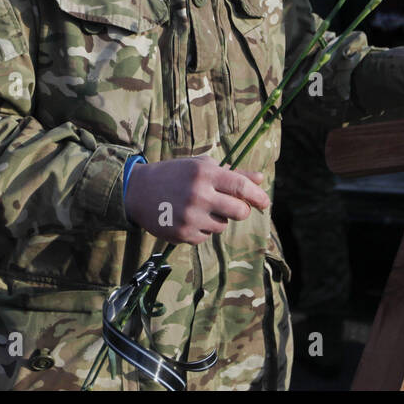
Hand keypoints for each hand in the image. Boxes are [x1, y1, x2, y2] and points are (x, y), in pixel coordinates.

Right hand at [124, 156, 269, 244]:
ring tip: (199, 208)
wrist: (138, 191)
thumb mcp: (201, 167)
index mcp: (204, 173)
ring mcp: (190, 217)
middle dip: (241, 211)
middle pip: (239, 211)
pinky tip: (187, 217)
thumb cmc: (175, 175)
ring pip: (222, 226)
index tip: (265, 202)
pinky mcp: (182, 234)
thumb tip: (260, 179)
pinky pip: (206, 237)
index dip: (258, 196)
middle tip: (234, 207)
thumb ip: (232, 174)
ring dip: (217, 219)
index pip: (241, 186)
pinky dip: (202, 229)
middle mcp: (198, 195)